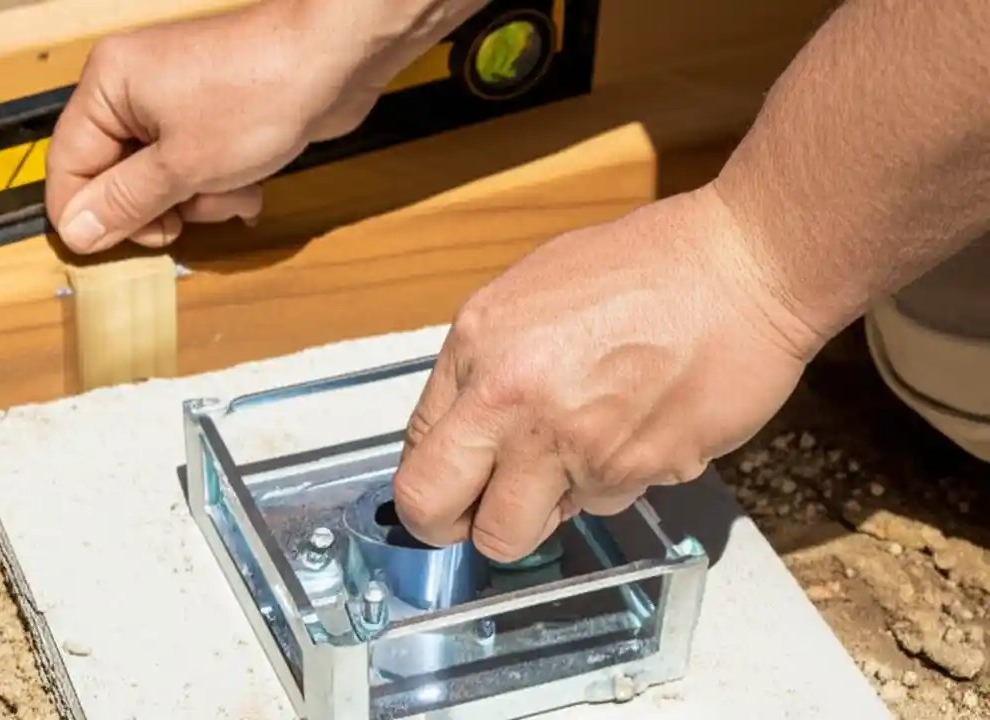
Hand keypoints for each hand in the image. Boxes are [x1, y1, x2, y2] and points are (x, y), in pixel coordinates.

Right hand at [44, 0, 413, 252]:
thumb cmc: (259, 94)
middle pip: (116, 177)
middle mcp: (134, 88)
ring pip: (162, 181)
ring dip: (200, 200)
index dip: (87, 214)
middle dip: (158, 207)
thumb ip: (125, 203)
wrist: (333, 64)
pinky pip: (197, 169)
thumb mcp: (182, 167)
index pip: (67, 164)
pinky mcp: (212, 115)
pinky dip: (221, 185)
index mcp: (108, 85)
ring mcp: (175, 101)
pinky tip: (250, 183)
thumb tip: (77, 232)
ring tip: (232, 190)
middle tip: (182, 221)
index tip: (113, 247)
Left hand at [391, 184, 824, 562]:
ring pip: (524, 530)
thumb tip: (460, 431)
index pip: (416, 454)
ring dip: (545, 507)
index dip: (432, 483)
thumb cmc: (645, 266)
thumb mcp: (527, 295)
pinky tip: (634, 427)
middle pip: (436, 514)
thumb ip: (483, 368)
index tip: (450, 490)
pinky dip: (610, 483)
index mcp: (477, 348)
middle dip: (455, 526)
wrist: (740, 269)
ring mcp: (571, 444)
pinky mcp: (632, 472)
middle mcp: (511, 402)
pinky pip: (598, 506)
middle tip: (480, 513)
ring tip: (583, 446)